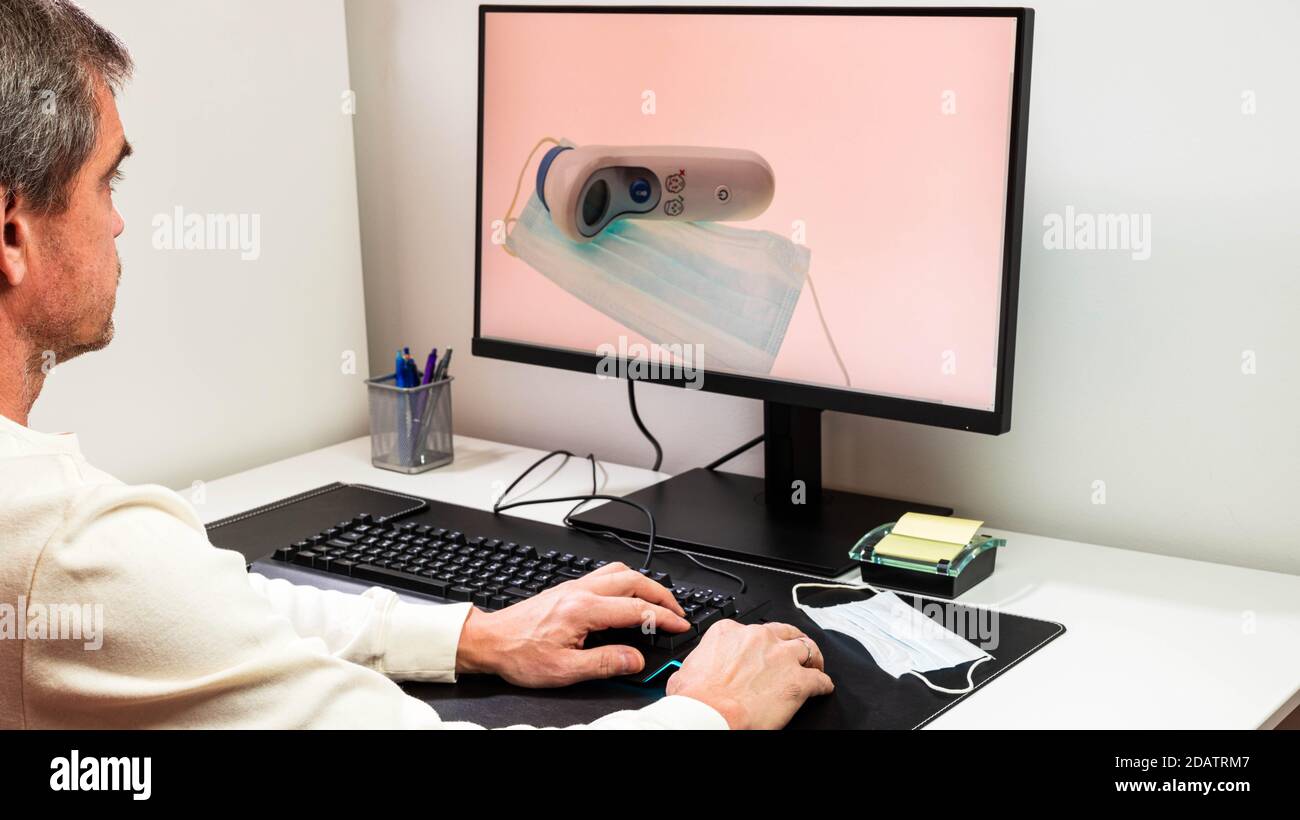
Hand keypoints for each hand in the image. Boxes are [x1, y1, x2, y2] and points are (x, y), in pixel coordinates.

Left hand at [454, 561, 690, 686]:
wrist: (488, 641)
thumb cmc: (518, 654)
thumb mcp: (564, 669)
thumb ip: (604, 663)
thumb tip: (635, 659)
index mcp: (582, 610)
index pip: (636, 608)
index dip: (663, 617)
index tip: (680, 624)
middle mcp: (579, 591)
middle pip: (633, 580)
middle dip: (661, 594)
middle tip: (677, 611)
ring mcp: (573, 587)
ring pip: (618, 572)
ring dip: (643, 584)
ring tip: (657, 601)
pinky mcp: (566, 589)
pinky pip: (604, 576)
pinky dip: (625, 583)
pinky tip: (626, 598)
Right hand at [665, 620, 833, 728]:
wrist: (709, 715)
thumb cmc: (696, 699)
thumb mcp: (686, 670)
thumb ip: (701, 662)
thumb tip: (696, 672)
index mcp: (729, 632)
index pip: (750, 631)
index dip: (758, 644)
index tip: (759, 653)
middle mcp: (758, 639)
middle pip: (784, 632)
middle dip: (790, 641)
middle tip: (794, 652)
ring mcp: (781, 657)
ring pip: (807, 648)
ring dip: (812, 658)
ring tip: (815, 666)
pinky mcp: (797, 681)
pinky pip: (819, 679)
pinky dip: (822, 684)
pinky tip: (822, 688)